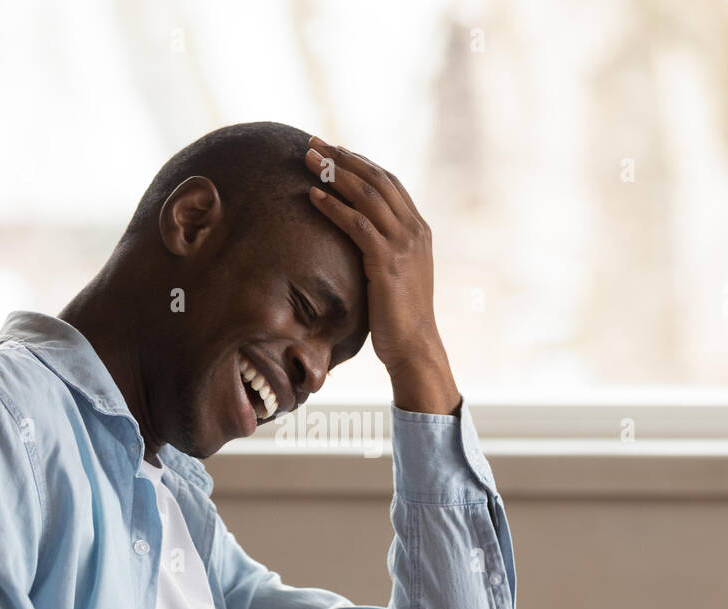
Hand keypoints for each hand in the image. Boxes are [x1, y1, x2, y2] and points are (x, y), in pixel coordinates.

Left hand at [304, 136, 460, 414]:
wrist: (415, 347)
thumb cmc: (399, 318)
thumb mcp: (396, 276)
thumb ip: (384, 251)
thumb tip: (358, 241)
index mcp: (419, 230)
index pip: (389, 183)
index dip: (360, 163)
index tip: (334, 150)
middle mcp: (414, 231)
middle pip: (377, 180)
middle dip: (344, 158)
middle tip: (314, 143)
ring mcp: (403, 245)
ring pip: (367, 195)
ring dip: (335, 174)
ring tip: (308, 160)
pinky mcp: (387, 263)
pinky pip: (357, 225)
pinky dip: (333, 207)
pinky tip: (312, 196)